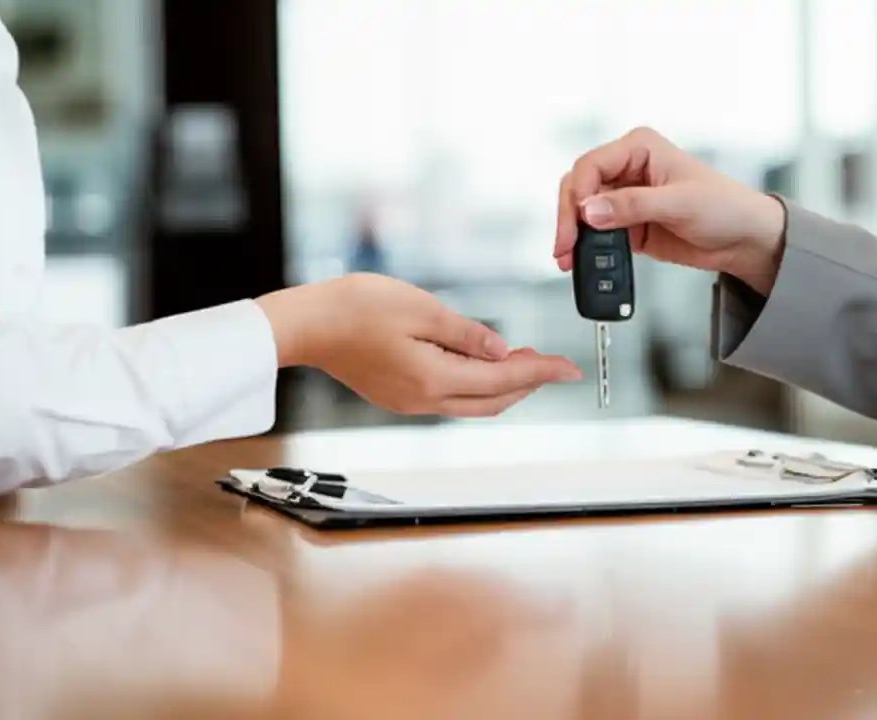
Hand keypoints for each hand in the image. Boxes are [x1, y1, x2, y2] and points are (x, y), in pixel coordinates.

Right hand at [256, 274, 581, 416]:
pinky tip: (483, 364)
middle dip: (529, 382)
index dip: (542, 371)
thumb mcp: (422, 309)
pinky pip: (451, 397)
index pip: (505, 378)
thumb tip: (503, 351)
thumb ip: (467, 333)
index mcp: (434, 379)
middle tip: (554, 364)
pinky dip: (477, 384)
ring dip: (504, 384)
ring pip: (474, 402)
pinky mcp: (399, 396)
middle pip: (494, 400)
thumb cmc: (355, 308)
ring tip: (526, 360)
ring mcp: (410, 402)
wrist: (306, 325)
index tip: (570, 368)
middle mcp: (425, 400)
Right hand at [554, 127, 786, 295]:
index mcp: (640, 148)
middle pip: (579, 187)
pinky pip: (597, 234)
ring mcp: (625, 198)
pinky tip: (583, 263)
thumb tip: (591, 210)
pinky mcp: (628, 225)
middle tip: (566, 246)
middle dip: (569, 217)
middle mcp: (628, 169)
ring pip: (583, 212)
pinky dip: (587, 249)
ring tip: (569, 259)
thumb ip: (632, 205)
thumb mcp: (679, 203)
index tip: (579, 219)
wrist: (745, 240)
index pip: (592, 164)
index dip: (580, 192)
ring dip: (573, 235)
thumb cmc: (726, 207)